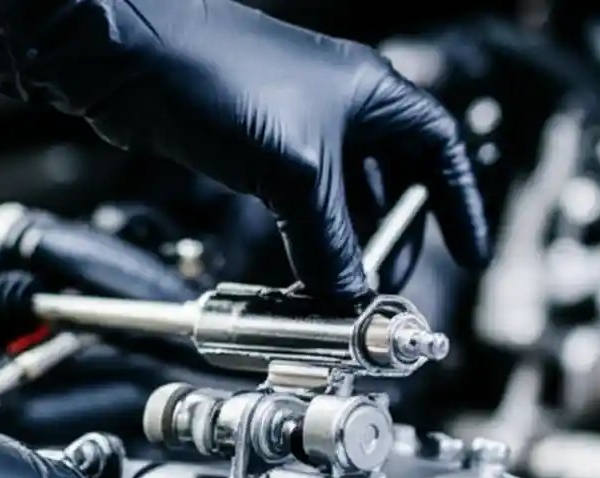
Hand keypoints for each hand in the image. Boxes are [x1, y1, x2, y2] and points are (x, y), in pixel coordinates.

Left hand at [0, 0, 488, 300]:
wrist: (132, 58)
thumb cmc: (218, 75)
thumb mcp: (296, 173)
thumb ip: (330, 242)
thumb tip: (349, 297)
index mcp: (372, 96)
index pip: (439, 152)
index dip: (458, 205)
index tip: (468, 252)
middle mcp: (340, 109)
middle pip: (389, 186)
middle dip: (392, 240)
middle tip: (383, 285)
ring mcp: (295, 129)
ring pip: (339, 201)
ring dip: (343, 247)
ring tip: (340, 289)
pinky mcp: (254, 149)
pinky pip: (295, 205)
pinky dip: (303, 239)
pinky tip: (298, 268)